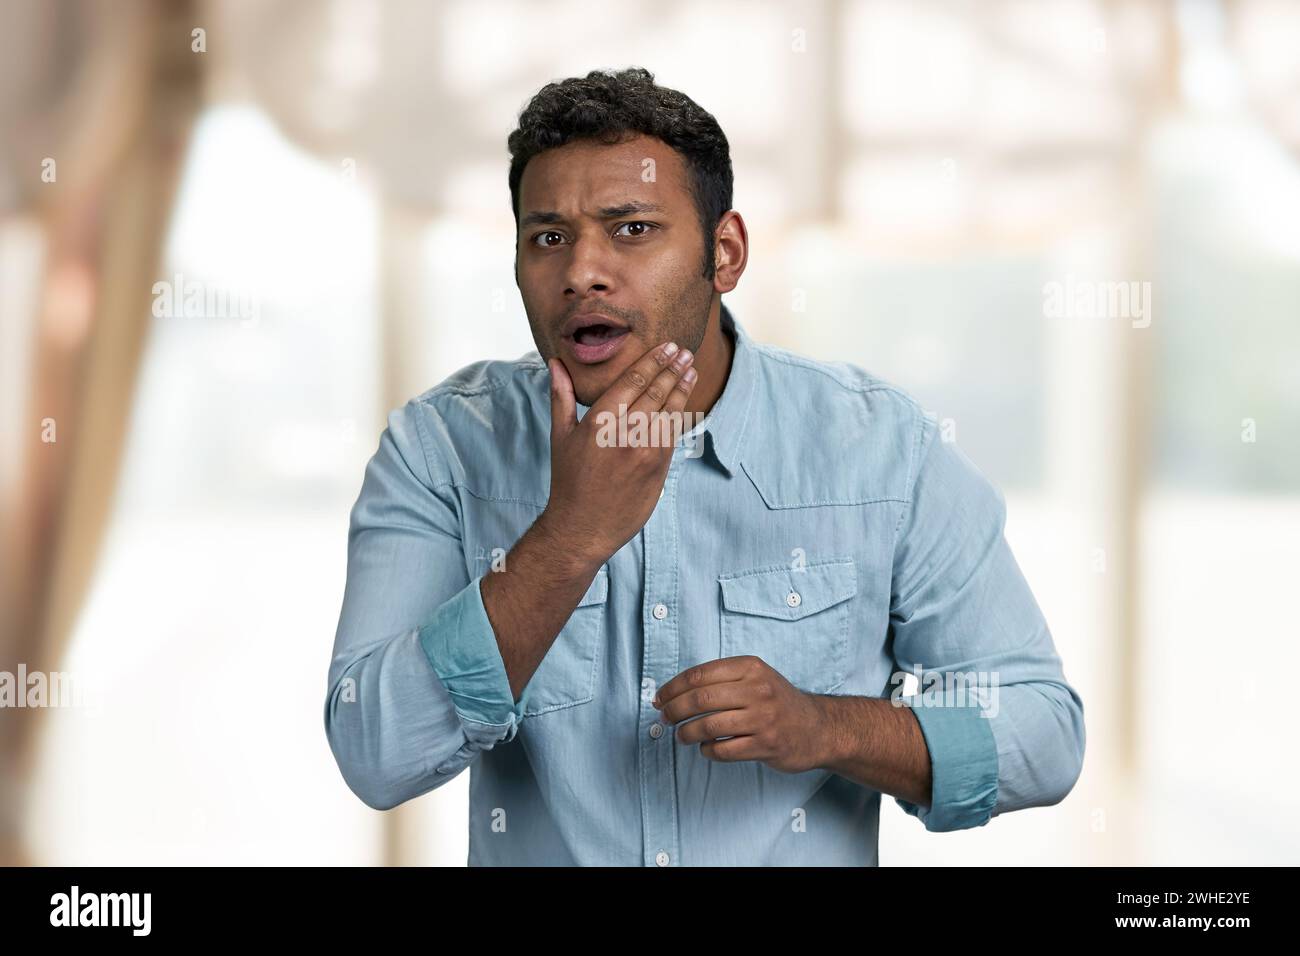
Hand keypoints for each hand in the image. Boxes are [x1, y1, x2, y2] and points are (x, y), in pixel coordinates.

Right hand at [540, 341, 697, 566]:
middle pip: (657, 391)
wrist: (583, 528)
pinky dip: (680, 415)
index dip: (654, 360)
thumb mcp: (559, 436)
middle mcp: (625, 433)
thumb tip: (557, 363)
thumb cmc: (568, 480)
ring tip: (691, 370)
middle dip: (673, 368)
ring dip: (683, 388)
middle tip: (684, 352)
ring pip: (670, 411)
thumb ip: (562, 396)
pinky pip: (673, 434)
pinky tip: (685, 402)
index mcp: (599, 422)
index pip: (634, 380)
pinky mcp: (658, 469)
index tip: (667, 346)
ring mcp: (645, 451)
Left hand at [652, 656, 828, 773]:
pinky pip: (723, 750)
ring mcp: (763, 719)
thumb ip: (721, 679)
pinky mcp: (766, 745)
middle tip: (665, 718)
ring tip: (681, 736)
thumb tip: (674, 691)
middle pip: (700, 700)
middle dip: (674, 711)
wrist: (817, 728)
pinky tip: (706, 748)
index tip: (659, 698)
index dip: (672, 687)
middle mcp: (757, 690)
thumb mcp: (755, 677)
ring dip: (686, 733)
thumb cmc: (777, 702)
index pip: (699, 675)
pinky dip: (707, 751)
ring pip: (708, 727)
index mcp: (750, 667)